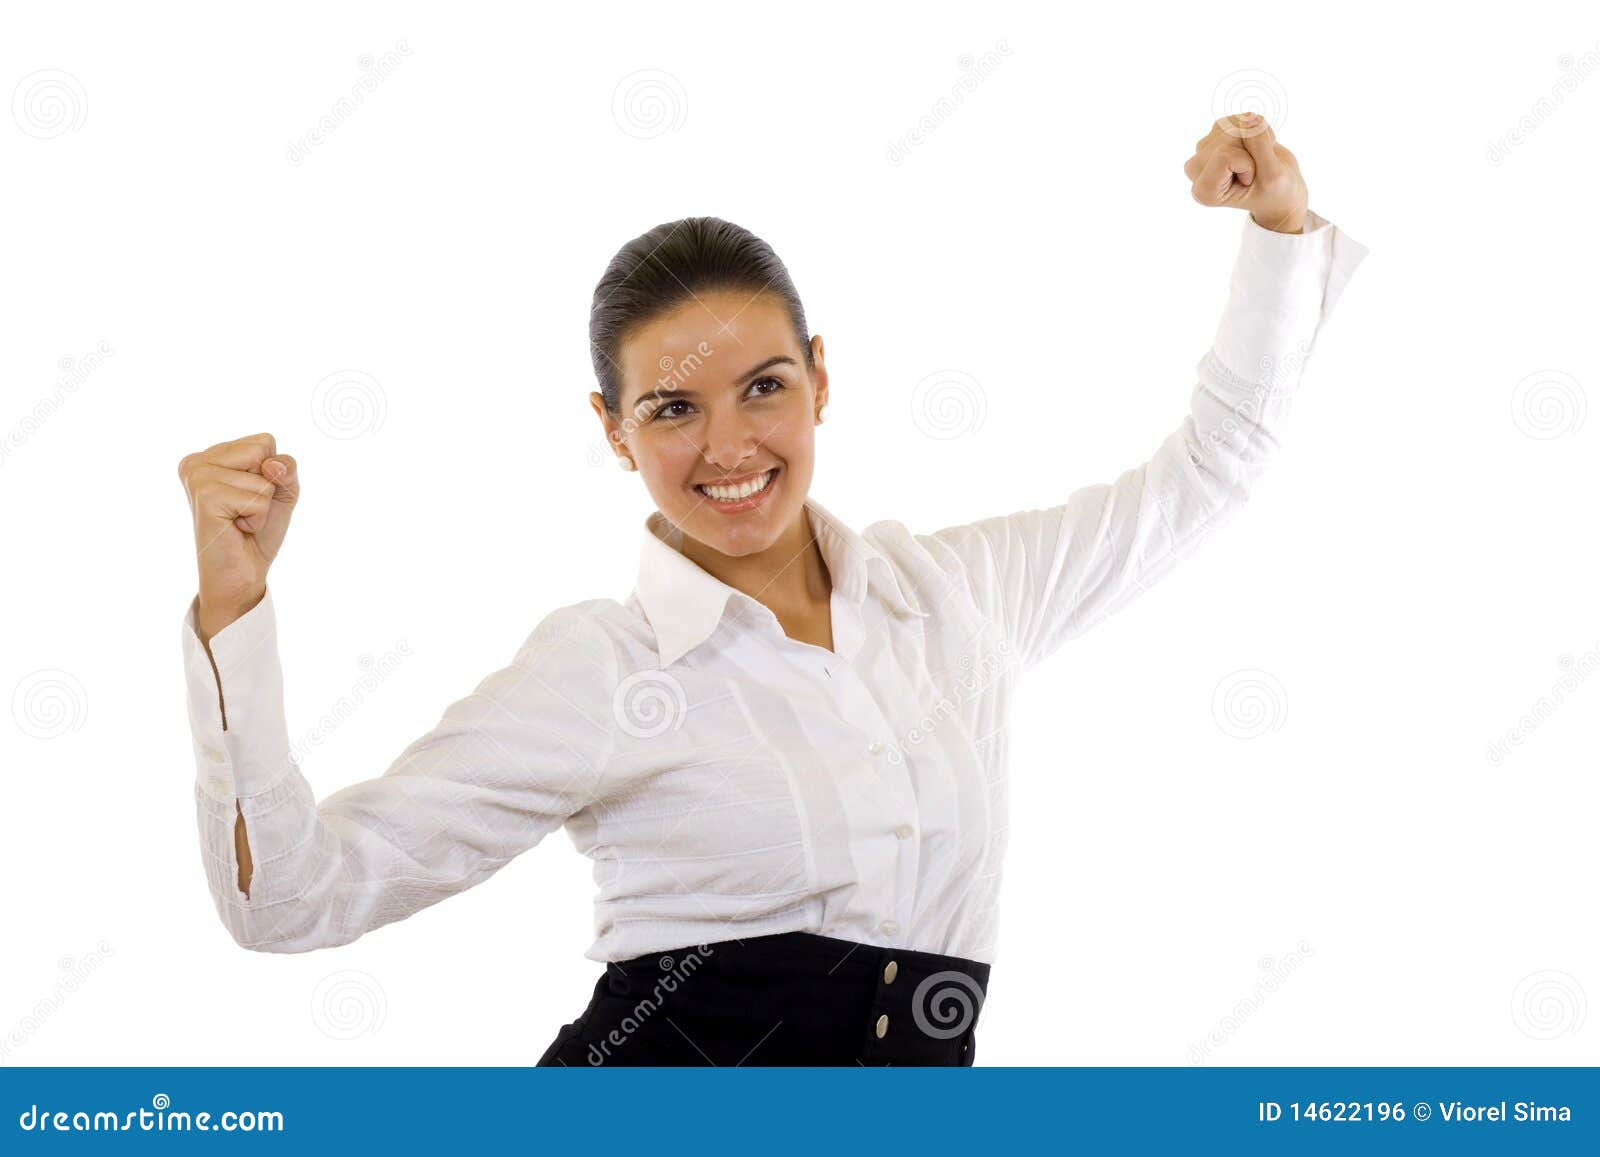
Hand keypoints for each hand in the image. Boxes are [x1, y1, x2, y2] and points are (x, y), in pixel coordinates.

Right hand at [177, 433, 299, 636]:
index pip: (264, 441)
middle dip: (267, 486)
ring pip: (263, 477)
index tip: (250, 496)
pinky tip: (236, 527)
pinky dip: (257, 518)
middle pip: (263, 451)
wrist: (242, 572)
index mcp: (210, 455)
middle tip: (245, 510)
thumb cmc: (259, 531)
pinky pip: (258, 498)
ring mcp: (198, 477)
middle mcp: (196, 462)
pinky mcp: (206, 497)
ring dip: (261, 506)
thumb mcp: (281, 491)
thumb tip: (271, 465)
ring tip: (239, 520)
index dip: (271, 473)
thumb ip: (285, 468)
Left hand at [1184, 113, 1307, 233]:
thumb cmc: (1275, 191)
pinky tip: (1256, 148)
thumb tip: (1247, 117)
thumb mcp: (1273, 175)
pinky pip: (1238, 119)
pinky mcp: (1214, 134)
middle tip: (1256, 170)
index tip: (1251, 180)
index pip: (1224, 156)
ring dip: (1254, 138)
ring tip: (1257, 159)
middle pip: (1227, 137)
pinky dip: (1255, 130)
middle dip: (1251, 148)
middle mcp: (1196, 170)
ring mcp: (1203, 151)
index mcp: (1204, 191)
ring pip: (1232, 126)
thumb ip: (1259, 145)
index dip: (1247, 163)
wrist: (1279, 188)